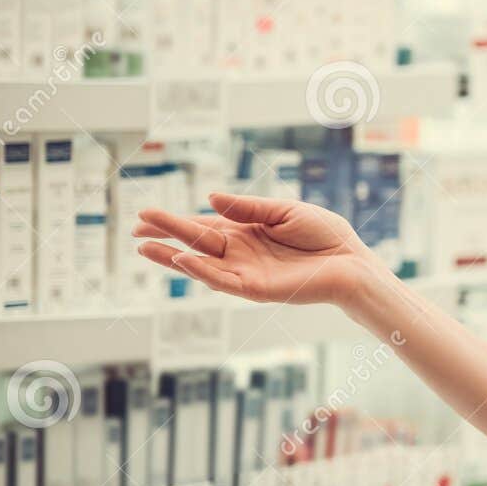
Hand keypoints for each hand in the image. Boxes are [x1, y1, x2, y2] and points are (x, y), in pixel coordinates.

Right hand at [134, 192, 379, 308]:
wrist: (351, 260)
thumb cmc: (324, 235)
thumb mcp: (284, 210)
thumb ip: (248, 206)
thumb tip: (211, 197)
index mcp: (245, 231)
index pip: (202, 225)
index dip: (174, 222)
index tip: (145, 215)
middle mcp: (240, 253)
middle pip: (195, 242)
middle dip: (166, 235)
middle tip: (134, 229)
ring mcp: (246, 272)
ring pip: (202, 264)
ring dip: (173, 257)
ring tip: (145, 247)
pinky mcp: (256, 288)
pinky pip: (223, 280)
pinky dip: (201, 271)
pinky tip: (181, 260)